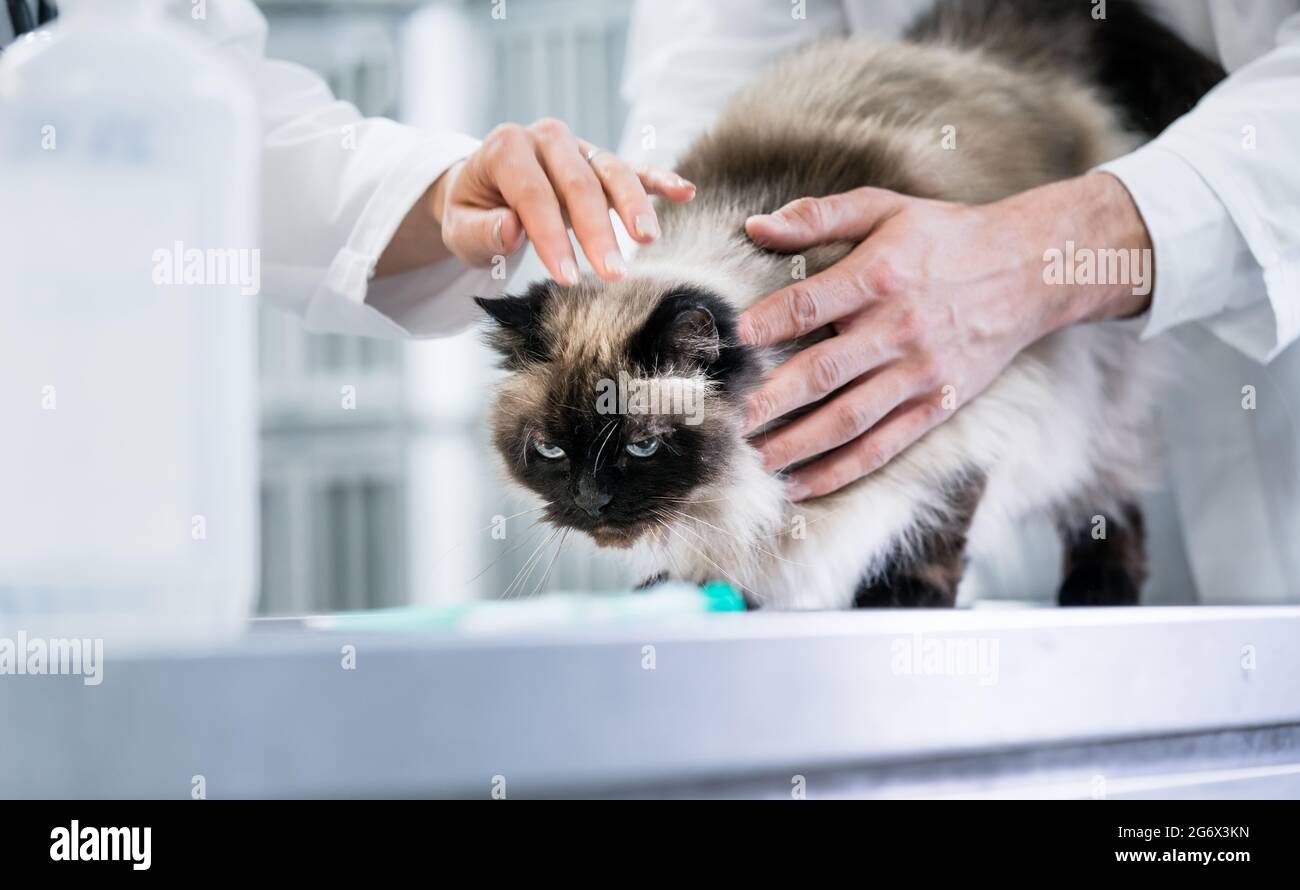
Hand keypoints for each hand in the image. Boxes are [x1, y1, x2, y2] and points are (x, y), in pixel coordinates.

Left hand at [378, 118, 694, 281]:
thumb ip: (481, 230)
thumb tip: (511, 229)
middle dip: (598, 231)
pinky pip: (633, 167)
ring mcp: (578, 147)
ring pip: (612, 171)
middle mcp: (547, 138)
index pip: (534, 195)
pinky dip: (659, 179)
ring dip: (634, 206)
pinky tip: (685, 192)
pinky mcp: (599, 161)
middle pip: (579, 183)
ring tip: (648, 239)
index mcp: (507, 148)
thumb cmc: (472, 212)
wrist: (480, 189)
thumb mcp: (460, 227)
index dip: (552, 238)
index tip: (568, 278)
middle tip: (613, 274)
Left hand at [738, 174, 1152, 500]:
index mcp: (880, 277)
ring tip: (751, 461)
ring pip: (848, 419)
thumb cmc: (947, 236)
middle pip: (821, 372)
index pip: (807, 306)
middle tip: (725, 420)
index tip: (727, 346)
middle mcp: (898, 329)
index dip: (763, 327)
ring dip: (796, 445)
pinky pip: (882, 446)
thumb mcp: (885, 209)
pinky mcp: (936, 405)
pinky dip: (840, 470)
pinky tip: (801, 485)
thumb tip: (754, 227)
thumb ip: (818, 217)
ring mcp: (918, 374)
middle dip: (768, 400)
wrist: (1031, 270)